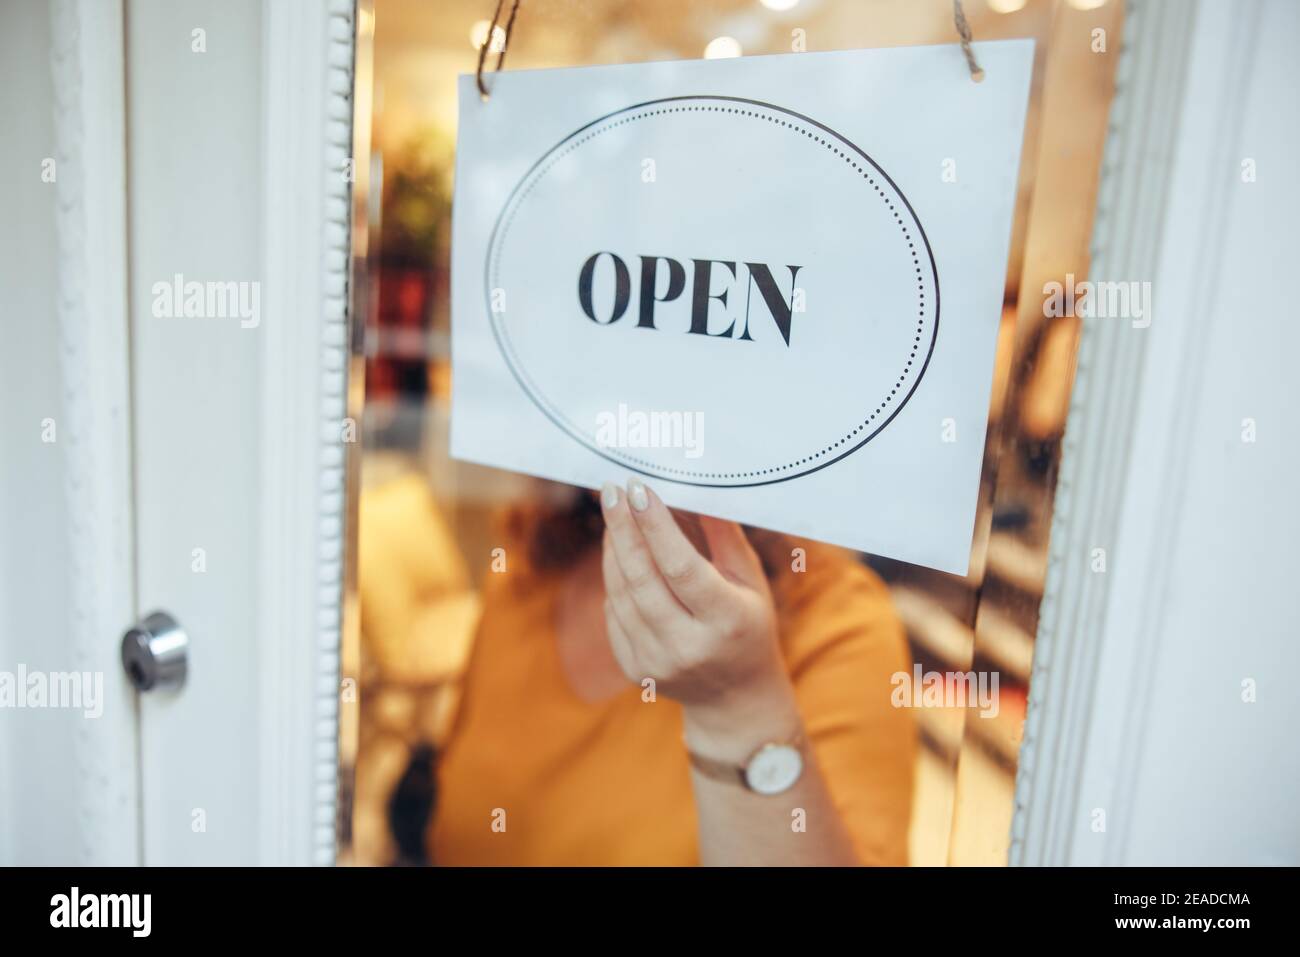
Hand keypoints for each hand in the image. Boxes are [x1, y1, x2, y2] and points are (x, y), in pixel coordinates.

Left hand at [599, 479, 799, 757]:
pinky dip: (613, 579)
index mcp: (727, 621)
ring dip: (613, 549)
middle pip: (642, 579)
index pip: (681, 567)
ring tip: (615, 515)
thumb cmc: (748, 623)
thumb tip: (690, 487)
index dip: (655, 525)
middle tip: (610, 490)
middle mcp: (690, 646)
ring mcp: (658, 663)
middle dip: (623, 528)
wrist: (735, 697)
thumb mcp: (749, 580)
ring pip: (621, 594)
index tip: (638, 488)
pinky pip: (614, 614)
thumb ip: (721, 534)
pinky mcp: (636, 671)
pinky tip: (619, 553)